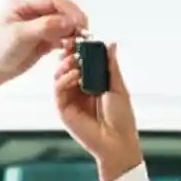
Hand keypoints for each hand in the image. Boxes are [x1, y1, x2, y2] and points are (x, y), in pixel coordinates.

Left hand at [0, 0, 88, 83]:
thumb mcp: (18, 35)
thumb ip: (44, 26)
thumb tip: (68, 21)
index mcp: (23, 3)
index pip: (54, 0)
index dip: (70, 10)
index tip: (81, 23)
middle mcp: (33, 11)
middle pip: (62, 11)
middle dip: (74, 21)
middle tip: (84, 34)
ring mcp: (38, 25)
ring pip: (64, 24)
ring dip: (73, 32)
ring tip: (77, 44)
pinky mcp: (43, 39)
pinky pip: (61, 37)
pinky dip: (68, 42)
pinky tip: (70, 49)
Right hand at [54, 41, 142, 180]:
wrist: (118, 142)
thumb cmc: (122, 118)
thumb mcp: (118, 87)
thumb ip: (111, 66)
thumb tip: (111, 43)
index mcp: (92, 83)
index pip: (81, 62)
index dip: (79, 50)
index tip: (80, 38)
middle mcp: (79, 90)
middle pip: (67, 67)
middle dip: (68, 54)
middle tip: (71, 45)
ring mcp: (70, 100)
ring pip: (59, 76)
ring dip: (65, 65)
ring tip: (74, 61)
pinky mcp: (64, 110)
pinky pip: (58, 91)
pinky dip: (64, 79)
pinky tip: (73, 75)